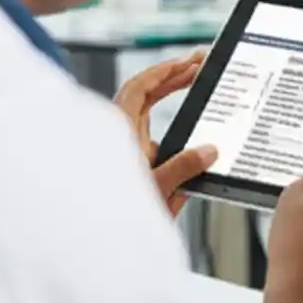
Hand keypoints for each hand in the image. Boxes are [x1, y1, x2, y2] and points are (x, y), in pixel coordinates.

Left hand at [113, 50, 216, 217]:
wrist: (94, 239)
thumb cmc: (112, 213)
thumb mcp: (158, 189)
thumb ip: (184, 168)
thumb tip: (208, 151)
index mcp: (120, 131)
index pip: (140, 88)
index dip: (164, 71)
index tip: (187, 63)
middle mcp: (117, 134)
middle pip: (141, 93)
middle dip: (169, 77)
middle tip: (196, 67)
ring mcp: (120, 146)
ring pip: (141, 111)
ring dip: (166, 96)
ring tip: (192, 84)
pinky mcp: (124, 161)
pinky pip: (144, 133)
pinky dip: (163, 121)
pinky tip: (183, 130)